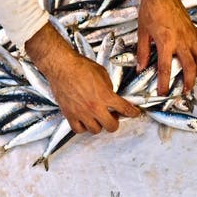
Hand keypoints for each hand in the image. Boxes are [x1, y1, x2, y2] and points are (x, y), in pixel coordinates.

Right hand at [25, 23, 140, 134]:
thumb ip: (109, 87)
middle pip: (111, 126)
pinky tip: (84, 121)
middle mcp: (95, 107)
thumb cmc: (79, 66)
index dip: (133, 112)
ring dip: (99, 125)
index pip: (125, 109)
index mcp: (105, 96)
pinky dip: (83, 127)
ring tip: (97, 117)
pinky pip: (79, 130)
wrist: (61, 66)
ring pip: (95, 130)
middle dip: (115, 122)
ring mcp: (81, 113)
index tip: (134, 113)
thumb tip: (111, 95)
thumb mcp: (102, 73)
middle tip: (113, 115)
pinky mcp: (69, 114)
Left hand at [137, 0, 196, 94]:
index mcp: (166, 42)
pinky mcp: (195, 29)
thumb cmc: (150, 9)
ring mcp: (190, 35)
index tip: (163, 92)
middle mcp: (181, 40)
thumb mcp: (142, 32)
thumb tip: (140, 68)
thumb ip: (142, 52)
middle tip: (184, 91)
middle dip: (188, 82)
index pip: (166, 69)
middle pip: (190, 67)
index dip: (165, 83)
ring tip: (193, 78)